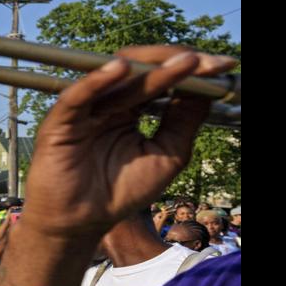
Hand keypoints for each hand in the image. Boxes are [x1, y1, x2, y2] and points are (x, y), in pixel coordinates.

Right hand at [20, 46, 235, 238]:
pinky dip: (97, 81)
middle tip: (205, 61)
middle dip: (176, 62)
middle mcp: (109, 101)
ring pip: (117, 78)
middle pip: (142, 69)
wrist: (82, 224)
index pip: (163, 77)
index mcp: (132, 107)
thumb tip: (207, 88)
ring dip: (151, 68)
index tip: (224, 67)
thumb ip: (184, 123)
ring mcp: (86, 108)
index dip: (192, 70)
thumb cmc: (120, 192)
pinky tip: (121, 69)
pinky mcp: (60, 121)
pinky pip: (78, 96)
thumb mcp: (167, 157)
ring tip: (183, 62)